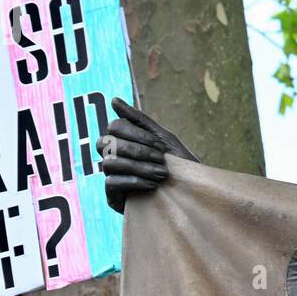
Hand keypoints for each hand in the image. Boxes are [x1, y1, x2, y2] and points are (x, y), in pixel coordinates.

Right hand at [97, 97, 198, 213]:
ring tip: (161, 174)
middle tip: (162, 160)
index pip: (114, 126)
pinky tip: (153, 185)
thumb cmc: (176, 164)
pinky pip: (111, 182)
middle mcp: (112, 156)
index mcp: (121, 140)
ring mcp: (110, 175)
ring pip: (109, 162)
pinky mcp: (112, 195)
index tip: (160, 146)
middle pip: (108, 143)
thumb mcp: (162, 139)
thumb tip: (113, 100)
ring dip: (138, 166)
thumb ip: (139, 119)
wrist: (188, 194)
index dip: (136, 134)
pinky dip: (134, 182)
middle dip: (138, 151)